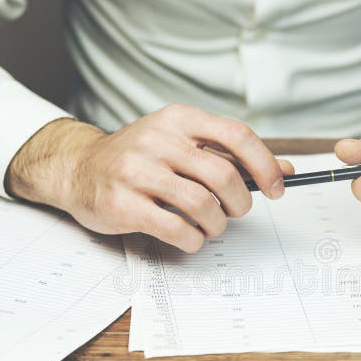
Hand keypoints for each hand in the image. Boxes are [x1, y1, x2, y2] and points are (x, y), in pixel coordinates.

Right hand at [6, 104, 292, 252]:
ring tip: (210, 227)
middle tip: (234, 212)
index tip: (276, 189)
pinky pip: (176, 229)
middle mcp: (157, 140)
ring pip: (202, 205)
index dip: (265, 165)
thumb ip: (230, 155)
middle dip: (240, 203)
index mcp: (178, 120)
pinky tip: (189, 237)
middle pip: (224, 176)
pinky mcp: (122, 204)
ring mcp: (136, 172)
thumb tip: (284, 170)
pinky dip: (193, 240)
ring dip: (216, 226)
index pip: (237, 136)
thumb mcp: (181, 144)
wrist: (77, 169)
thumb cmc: (139, 159)